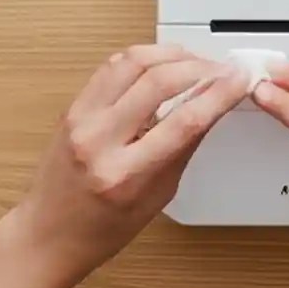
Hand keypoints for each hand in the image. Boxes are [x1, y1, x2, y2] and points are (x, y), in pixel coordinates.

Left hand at [13, 44, 248, 282]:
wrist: (50, 233)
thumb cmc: (102, 227)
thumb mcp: (159, 196)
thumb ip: (184, 147)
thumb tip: (212, 107)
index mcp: (125, 175)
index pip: (184, 122)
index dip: (219, 94)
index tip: (238, 80)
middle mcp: (98, 141)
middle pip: (158, 82)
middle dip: (199, 67)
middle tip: (221, 68)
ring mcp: (80, 120)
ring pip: (131, 62)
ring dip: (170, 54)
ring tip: (194, 61)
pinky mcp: (72, 108)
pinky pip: (110, 68)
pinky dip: (141, 58)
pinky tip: (160, 63)